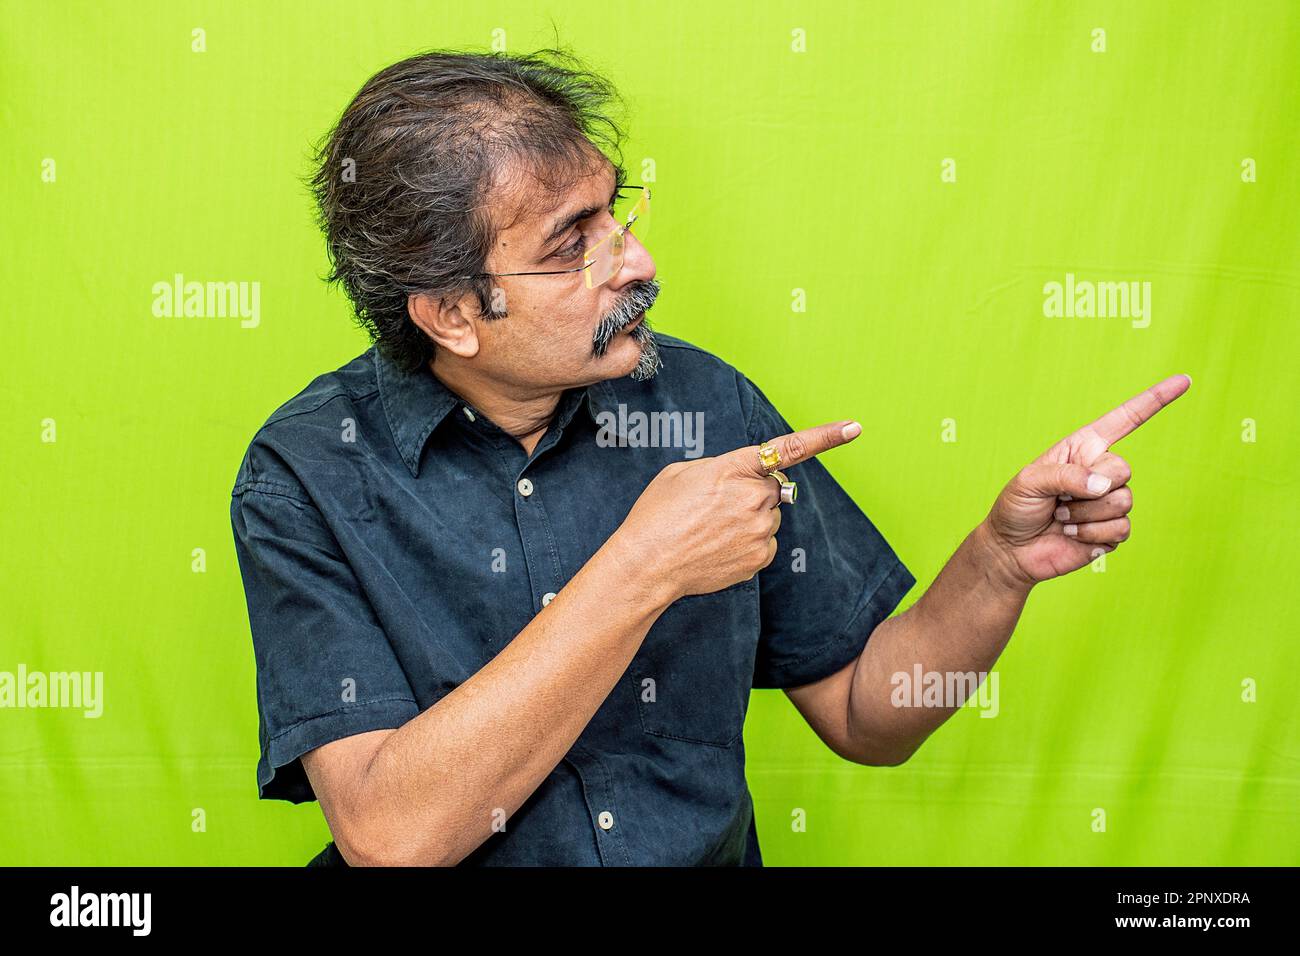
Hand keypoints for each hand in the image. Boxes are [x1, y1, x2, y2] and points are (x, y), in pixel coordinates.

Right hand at [616, 420, 861, 601]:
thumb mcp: (682, 474)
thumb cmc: (657, 515)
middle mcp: (754, 497)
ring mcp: (760, 529)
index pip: (789, 448)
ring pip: (769, 518)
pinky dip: (747, 545)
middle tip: (716, 508)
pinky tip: (718, 548)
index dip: (825, 437)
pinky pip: (765, 544)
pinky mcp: (760, 557)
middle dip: (753, 494)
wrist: (647, 563)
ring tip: (711, 531)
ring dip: (749, 521)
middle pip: (773, 489)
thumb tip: (740, 479)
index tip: (854, 428)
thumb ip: (720, 468)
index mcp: (735, 467)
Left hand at [983, 374, 1191, 587]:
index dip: (1155, 400)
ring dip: (1085, 516)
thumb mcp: (1029, 481)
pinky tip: (1071, 535)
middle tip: (1059, 501)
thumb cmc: (1017, 508)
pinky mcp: (1113, 530)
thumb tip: (1104, 485)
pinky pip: (1120, 530)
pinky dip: (1091, 535)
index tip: (1184, 380)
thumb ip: (1065, 476)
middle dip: (1090, 488)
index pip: (1124, 420)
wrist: (1013, 549)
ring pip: (1123, 502)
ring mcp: (1110, 501)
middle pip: (1123, 469)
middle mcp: (1101, 471)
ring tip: (1061, 518)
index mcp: (1083, 448)